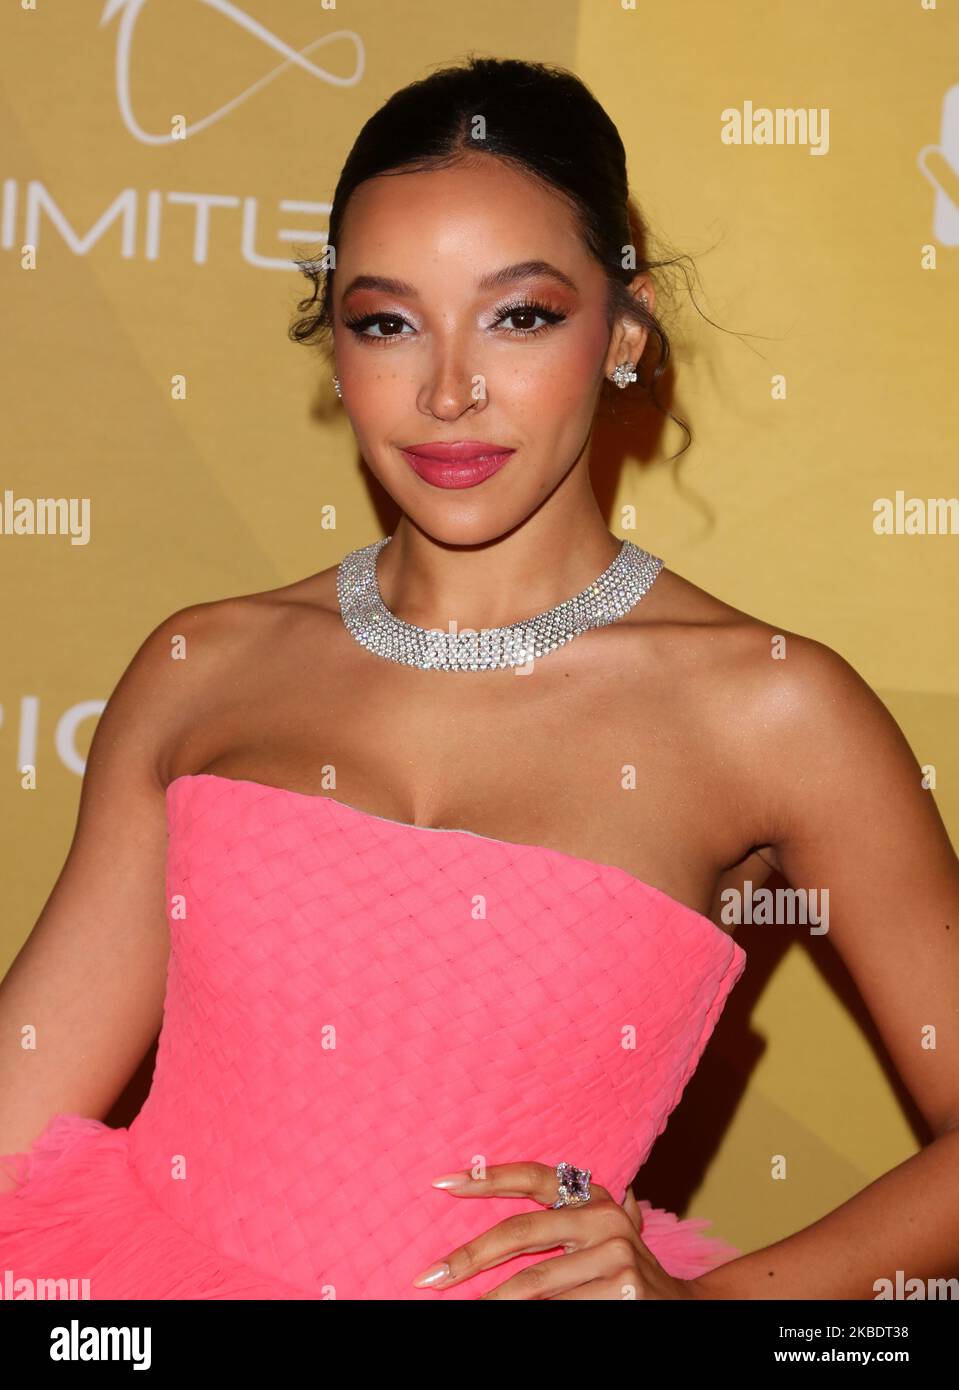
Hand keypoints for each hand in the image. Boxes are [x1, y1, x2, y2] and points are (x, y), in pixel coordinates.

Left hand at [412, 1161, 705, 1298]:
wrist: (684, 1309)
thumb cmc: (625, 1273)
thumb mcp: (602, 1237)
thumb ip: (571, 1216)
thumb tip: (497, 1208)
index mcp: (592, 1196)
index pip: (532, 1177)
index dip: (486, 1179)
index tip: (441, 1184)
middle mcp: (604, 1217)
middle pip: (521, 1233)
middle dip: (469, 1257)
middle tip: (431, 1277)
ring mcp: (616, 1254)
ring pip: (535, 1283)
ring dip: (494, 1301)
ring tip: (464, 1309)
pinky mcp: (623, 1290)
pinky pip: (561, 1307)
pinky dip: (533, 1316)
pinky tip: (509, 1316)